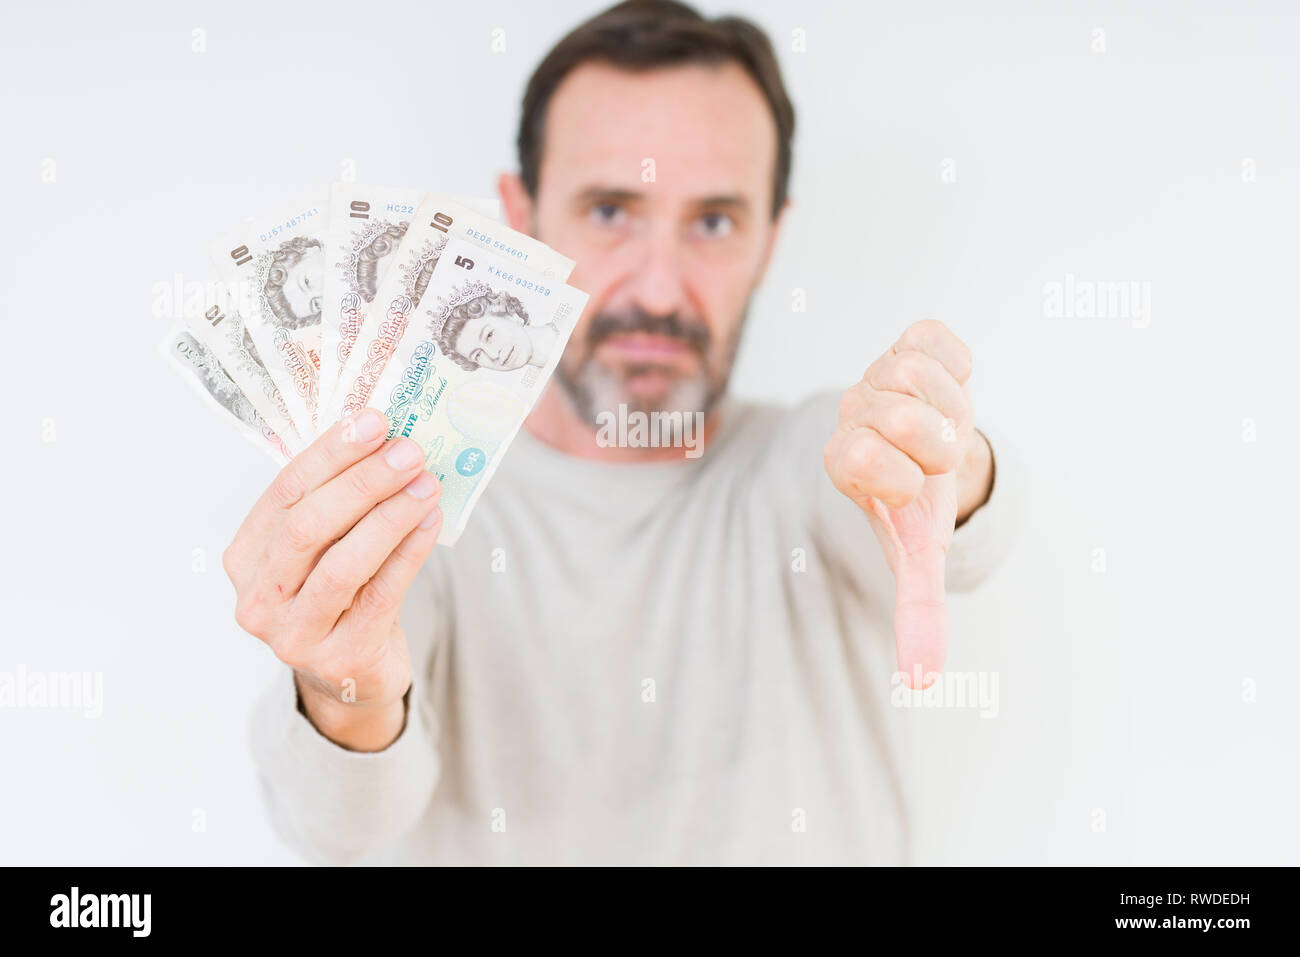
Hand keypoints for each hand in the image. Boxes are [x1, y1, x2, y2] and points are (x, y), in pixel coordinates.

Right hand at [222, 408, 442, 749]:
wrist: (352, 675)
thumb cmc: (338, 595)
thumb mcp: (322, 549)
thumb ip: (336, 501)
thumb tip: (384, 434)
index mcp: (246, 557)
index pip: (284, 493)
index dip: (330, 453)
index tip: (374, 420)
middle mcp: (259, 598)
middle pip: (308, 526)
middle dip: (363, 481)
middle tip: (409, 450)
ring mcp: (294, 634)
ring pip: (343, 563)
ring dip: (390, 516)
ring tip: (427, 483)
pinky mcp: (340, 657)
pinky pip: (380, 594)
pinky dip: (409, 553)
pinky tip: (432, 522)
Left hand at [823, 320, 992, 687]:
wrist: (933, 453)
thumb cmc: (919, 505)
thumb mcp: (918, 554)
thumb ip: (918, 610)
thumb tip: (920, 681)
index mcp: (844, 462)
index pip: (854, 460)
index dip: (899, 478)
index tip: (910, 489)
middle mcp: (853, 414)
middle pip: (896, 415)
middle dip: (934, 444)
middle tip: (933, 456)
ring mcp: (879, 374)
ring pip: (911, 372)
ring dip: (948, 407)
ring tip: (942, 426)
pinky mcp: (910, 342)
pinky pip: (934, 336)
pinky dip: (954, 364)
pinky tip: (950, 386)